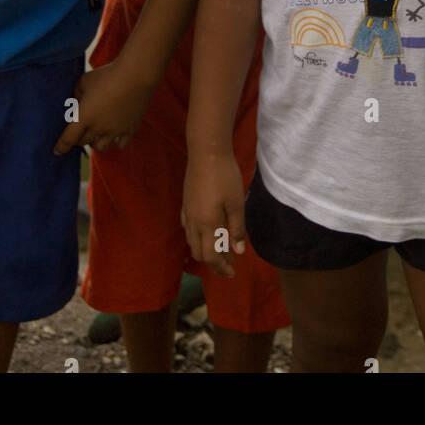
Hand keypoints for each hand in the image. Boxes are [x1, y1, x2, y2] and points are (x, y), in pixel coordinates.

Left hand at [53, 62, 152, 156]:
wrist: (135, 75)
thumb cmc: (107, 75)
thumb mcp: (84, 81)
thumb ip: (77, 93)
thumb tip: (76, 102)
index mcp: (84, 117)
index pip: (68, 139)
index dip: (61, 146)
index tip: (57, 151)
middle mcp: (98, 128)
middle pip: (84, 142)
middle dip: (79, 139)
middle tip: (79, 132)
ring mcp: (115, 131)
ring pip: (101, 147)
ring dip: (95, 142)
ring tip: (96, 134)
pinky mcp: (130, 129)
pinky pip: (120, 145)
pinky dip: (115, 142)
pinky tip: (114, 135)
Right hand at [181, 152, 246, 277]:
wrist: (207, 152)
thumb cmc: (225, 177)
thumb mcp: (236, 203)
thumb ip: (237, 229)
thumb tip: (238, 252)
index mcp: (207, 224)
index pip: (211, 256)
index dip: (221, 267)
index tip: (233, 272)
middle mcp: (193, 222)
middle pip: (199, 252)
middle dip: (213, 262)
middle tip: (229, 264)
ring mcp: (187, 212)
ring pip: (191, 241)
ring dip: (205, 250)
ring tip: (220, 250)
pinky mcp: (185, 202)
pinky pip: (188, 228)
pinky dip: (197, 237)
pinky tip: (206, 232)